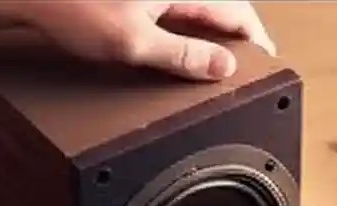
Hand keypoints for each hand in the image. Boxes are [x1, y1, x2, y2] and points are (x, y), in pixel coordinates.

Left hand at [0, 1, 276, 80]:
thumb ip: (183, 57)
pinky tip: (175, 36)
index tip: (267, 59)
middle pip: (219, 1)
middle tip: (245, 58)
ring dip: (209, 23)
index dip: (255, 39)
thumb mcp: (133, 44)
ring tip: (214, 53)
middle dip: (235, 29)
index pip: (237, 10)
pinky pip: (171, 1)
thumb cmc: (70, 8)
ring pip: (195, 0)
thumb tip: (220, 67)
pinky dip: (182, 19)